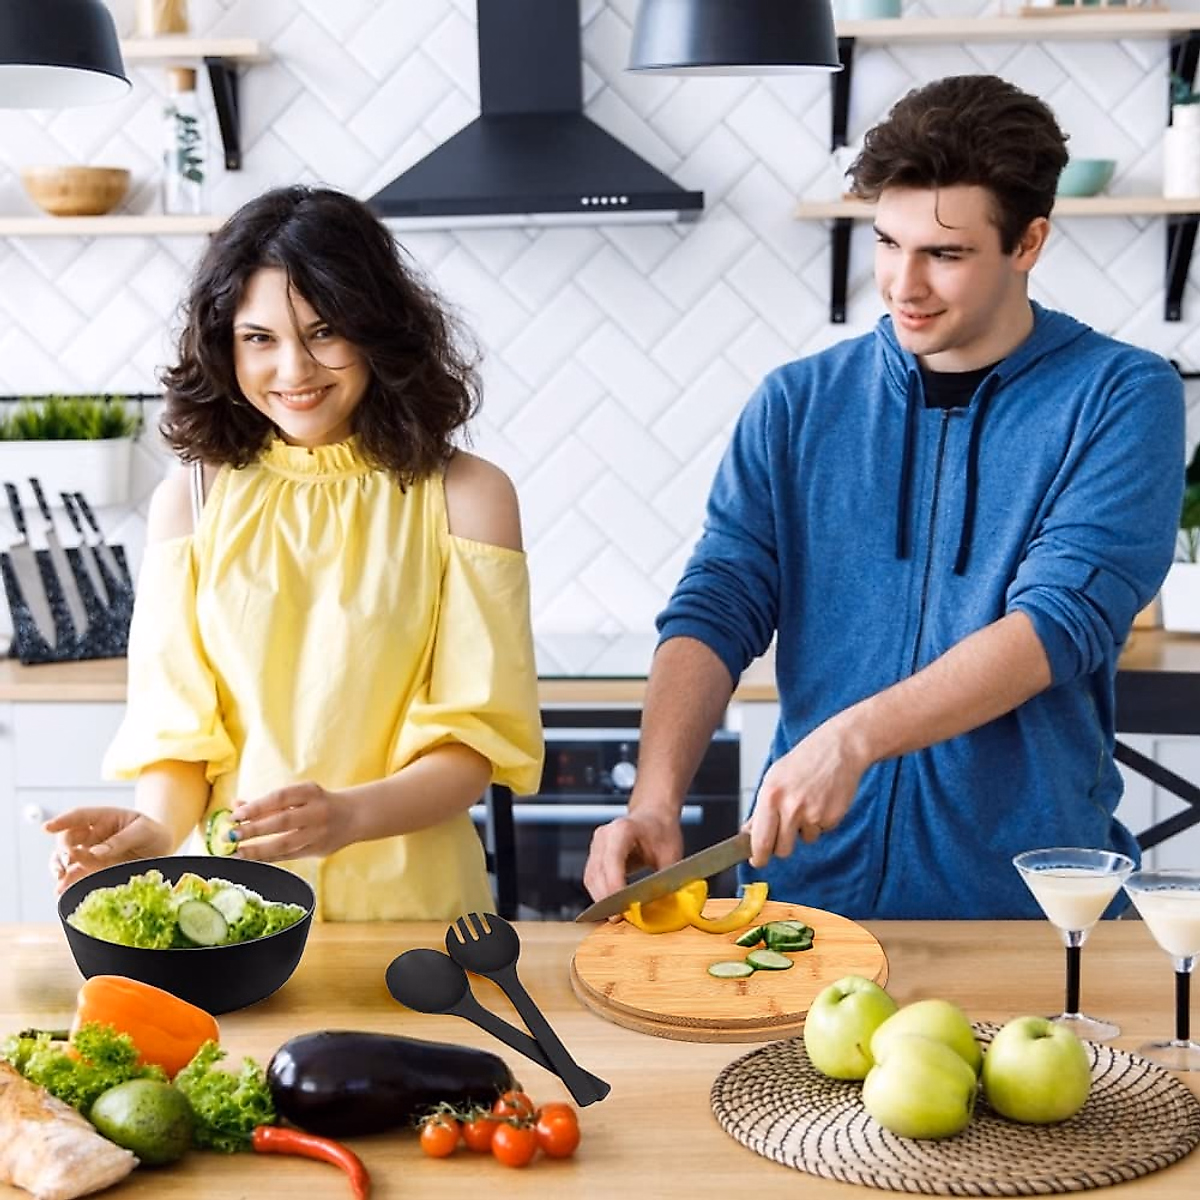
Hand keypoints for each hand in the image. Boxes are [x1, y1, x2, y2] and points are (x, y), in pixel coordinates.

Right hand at [44, 807, 172, 894]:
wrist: (163, 852)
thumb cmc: (153, 834)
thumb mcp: (144, 831)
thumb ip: (121, 840)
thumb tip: (95, 853)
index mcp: (104, 818)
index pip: (79, 816)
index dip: (62, 820)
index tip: (47, 828)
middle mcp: (92, 836)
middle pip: (68, 839)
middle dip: (64, 849)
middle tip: (69, 860)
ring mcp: (91, 854)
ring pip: (65, 858)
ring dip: (59, 867)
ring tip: (61, 879)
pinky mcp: (93, 871)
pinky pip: (75, 876)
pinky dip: (67, 883)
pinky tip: (63, 891)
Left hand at [230, 781, 351, 861]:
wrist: (354, 815)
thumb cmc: (318, 803)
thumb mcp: (299, 795)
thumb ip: (269, 802)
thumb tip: (235, 806)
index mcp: (311, 792)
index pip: (280, 798)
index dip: (256, 806)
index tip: (235, 814)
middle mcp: (317, 812)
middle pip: (281, 821)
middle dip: (253, 829)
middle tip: (230, 835)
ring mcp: (319, 833)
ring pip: (285, 843)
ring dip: (258, 849)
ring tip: (237, 852)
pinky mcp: (319, 849)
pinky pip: (290, 855)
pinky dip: (269, 857)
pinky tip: (253, 859)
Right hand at [582, 808, 683, 910]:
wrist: (654, 815)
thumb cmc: (661, 831)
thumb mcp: (671, 854)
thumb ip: (666, 880)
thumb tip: (664, 907)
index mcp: (623, 830)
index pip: (612, 861)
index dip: (615, 886)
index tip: (623, 908)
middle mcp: (604, 836)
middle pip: (598, 872)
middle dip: (607, 898)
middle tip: (621, 918)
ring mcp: (597, 845)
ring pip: (591, 878)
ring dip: (601, 899)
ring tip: (617, 915)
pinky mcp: (595, 856)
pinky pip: (592, 878)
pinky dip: (600, 893)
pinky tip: (612, 905)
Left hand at [748, 715, 870, 866]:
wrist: (839, 748)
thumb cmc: (804, 760)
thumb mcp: (774, 778)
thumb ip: (762, 808)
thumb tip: (749, 832)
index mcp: (771, 796)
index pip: (760, 841)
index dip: (758, 856)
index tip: (758, 861)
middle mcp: (790, 807)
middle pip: (782, 850)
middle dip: (781, 845)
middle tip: (785, 830)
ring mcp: (813, 814)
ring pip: (803, 840)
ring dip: (803, 830)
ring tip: (807, 802)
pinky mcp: (832, 818)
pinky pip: (821, 831)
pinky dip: (821, 821)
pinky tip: (822, 800)